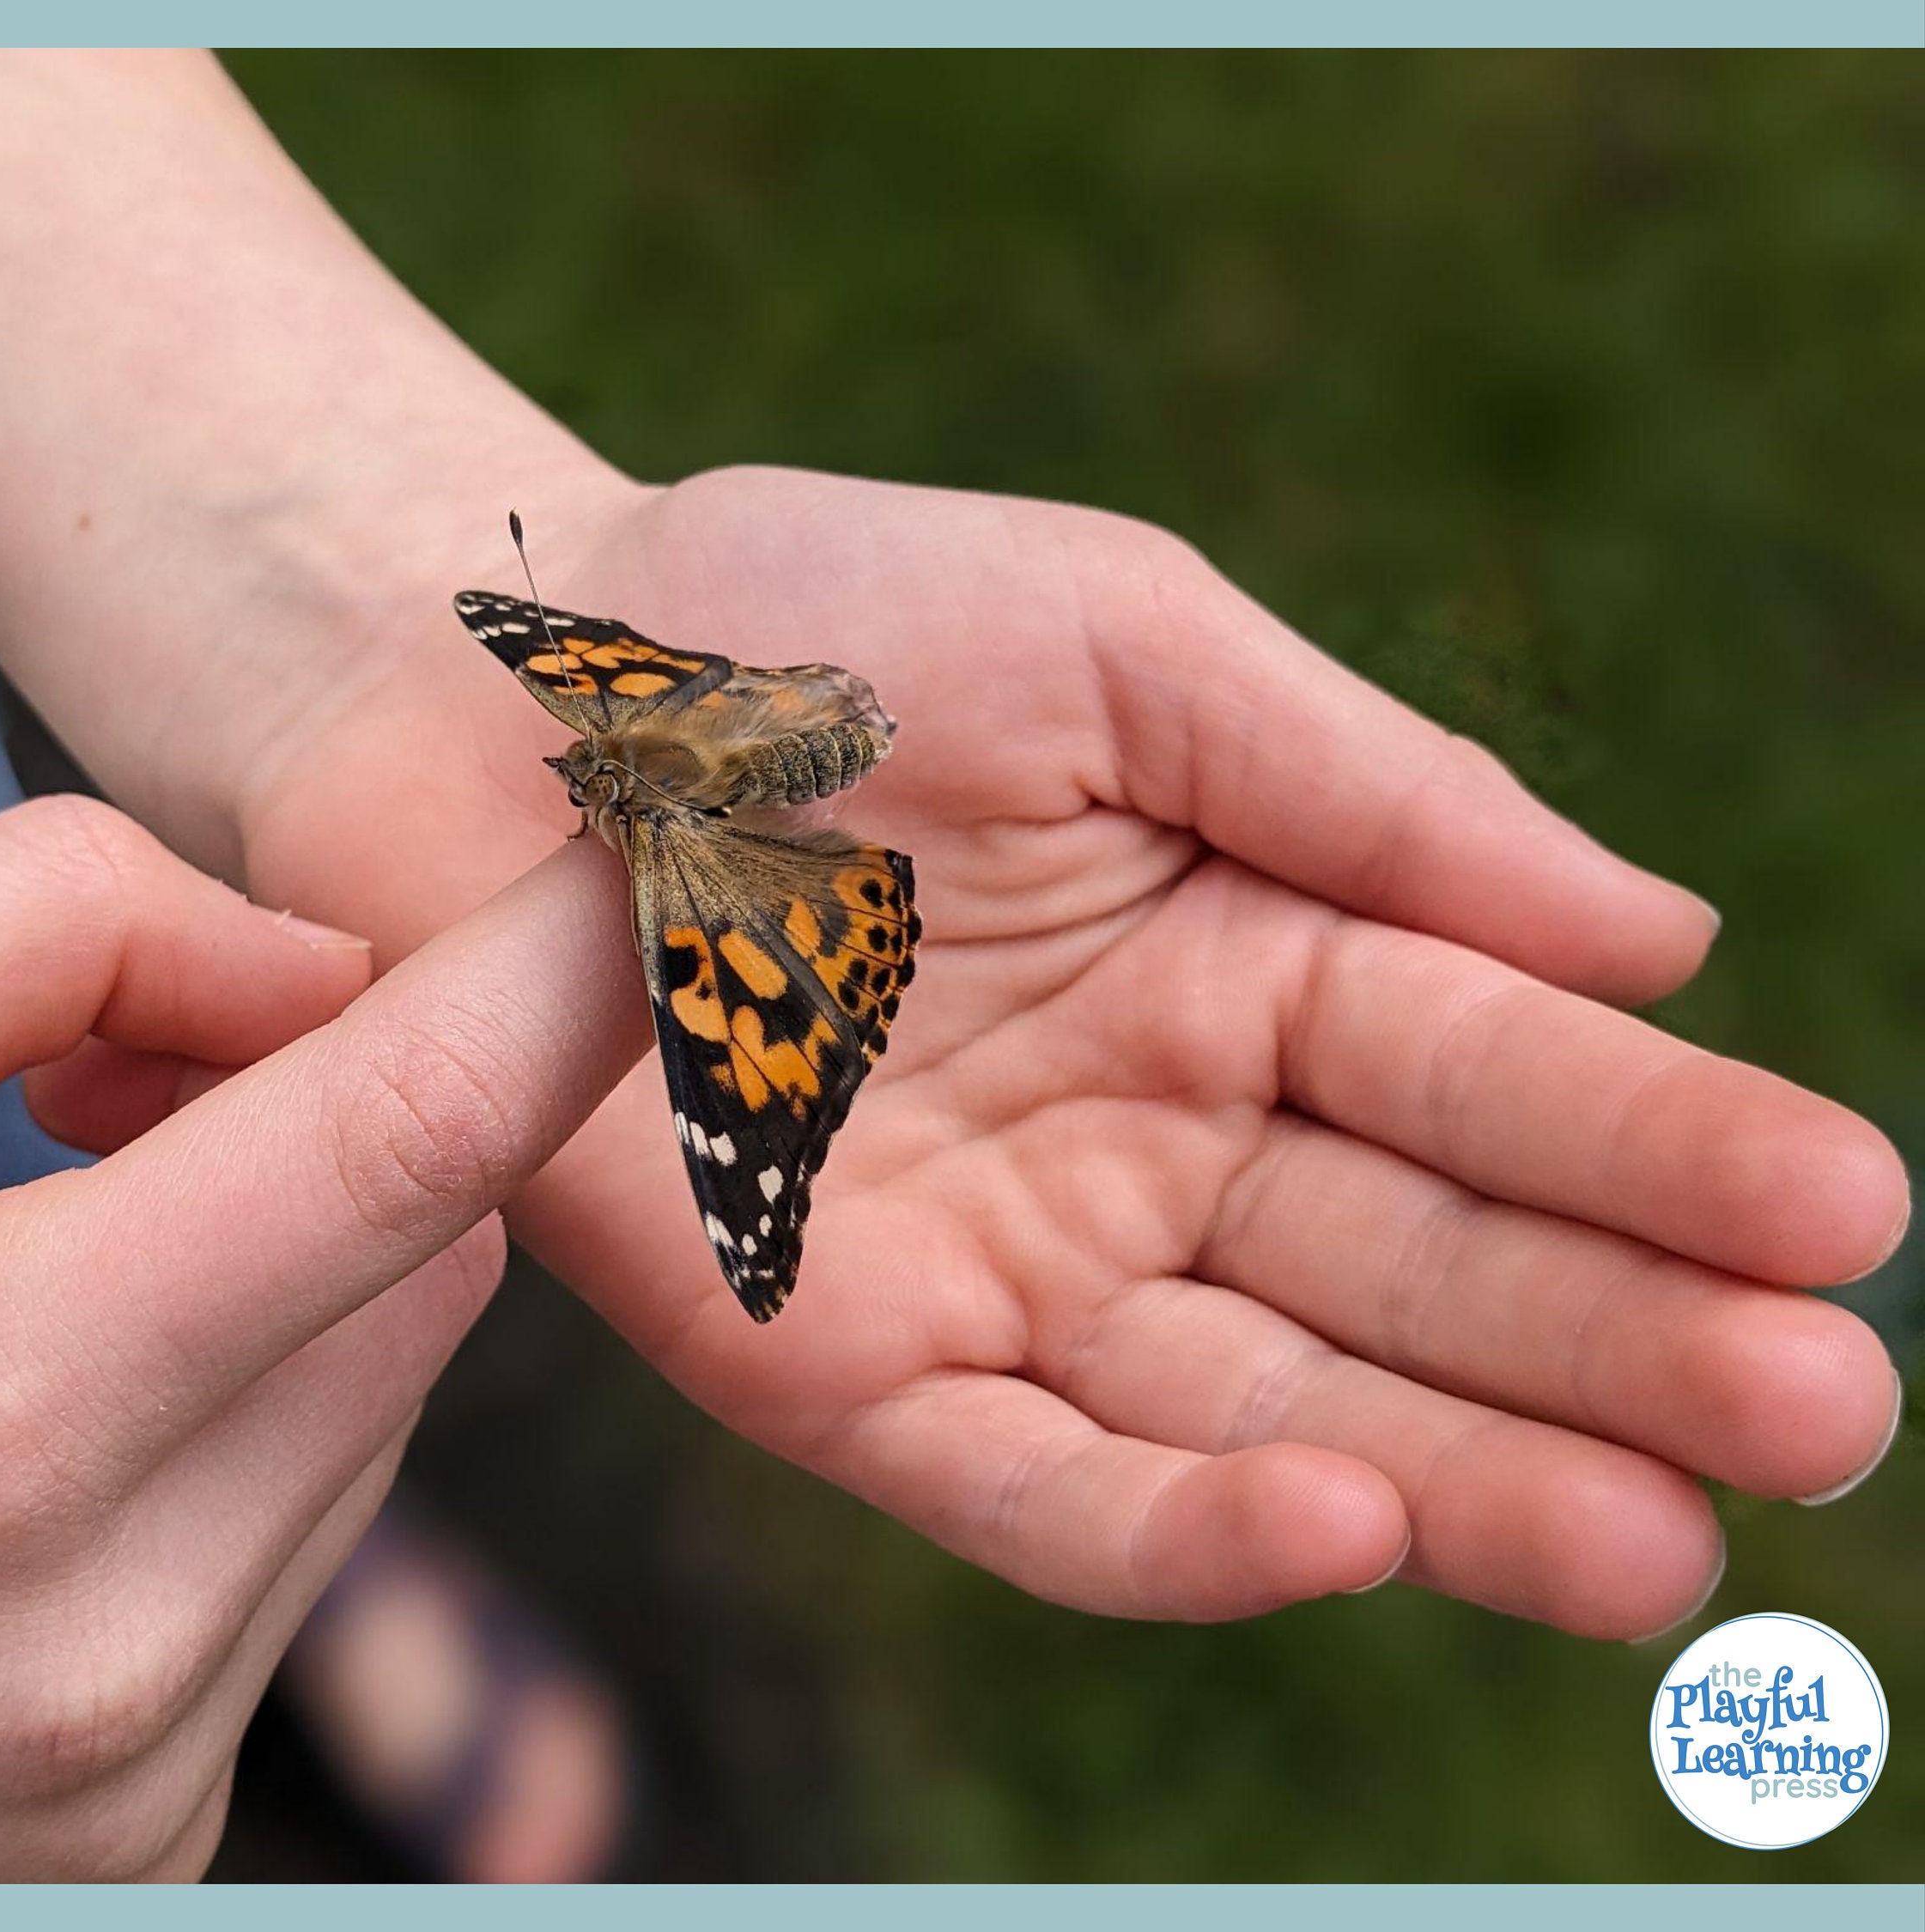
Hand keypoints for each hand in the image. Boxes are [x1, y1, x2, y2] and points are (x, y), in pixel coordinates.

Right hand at [0, 799, 641, 1876]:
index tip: (648, 879)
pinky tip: (26, 1447)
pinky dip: (230, 1442)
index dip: (562, 984)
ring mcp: (142, 1786)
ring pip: (379, 1410)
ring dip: (280, 1286)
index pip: (405, 1152)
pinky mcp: (152, 1849)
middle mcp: (107, 1646)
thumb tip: (315, 967)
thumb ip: (57, 923)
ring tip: (23, 1278)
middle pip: (422, 1272)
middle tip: (117, 1087)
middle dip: (338, 1129)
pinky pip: (298, 1554)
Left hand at [231, 464, 1909, 1637]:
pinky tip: (1348, 1530)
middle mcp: (1146, 1138)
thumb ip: (1373, 791)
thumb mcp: (1117, 638)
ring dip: (1457, 1485)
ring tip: (1660, 1552)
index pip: (1487, 1072)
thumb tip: (1664, 931)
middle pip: (1409, 1274)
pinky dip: (1178, 1526)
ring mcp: (999, 1265)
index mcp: (1236, 954)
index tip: (1845, 1211)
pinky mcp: (831, 1361)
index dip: (1662, 1144)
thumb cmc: (794, 622)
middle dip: (1615, 1349)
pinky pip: (1024, 1481)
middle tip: (1823, 1417)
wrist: (491, 692)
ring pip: (1259, 1417)